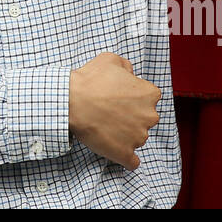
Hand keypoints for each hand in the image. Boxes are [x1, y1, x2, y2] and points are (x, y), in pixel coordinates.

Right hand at [68, 52, 160, 170]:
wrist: (72, 102)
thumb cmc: (90, 80)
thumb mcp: (110, 59)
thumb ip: (127, 66)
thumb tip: (130, 73)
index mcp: (149, 94)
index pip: (149, 97)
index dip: (134, 96)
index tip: (120, 97)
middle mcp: (149, 116)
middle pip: (145, 118)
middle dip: (132, 116)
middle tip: (112, 111)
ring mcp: (139, 137)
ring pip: (137, 138)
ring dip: (126, 134)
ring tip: (106, 127)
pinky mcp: (126, 154)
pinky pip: (132, 162)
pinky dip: (125, 157)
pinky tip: (114, 148)